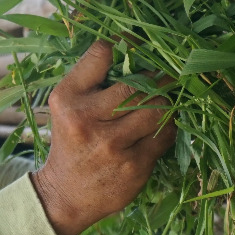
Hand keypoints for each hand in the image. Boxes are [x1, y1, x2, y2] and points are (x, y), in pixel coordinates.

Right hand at [31, 40, 175, 234]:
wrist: (65, 195)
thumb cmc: (71, 141)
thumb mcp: (67, 105)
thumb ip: (91, 76)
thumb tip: (128, 42)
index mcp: (68, 99)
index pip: (101, 54)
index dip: (126, 43)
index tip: (139, 40)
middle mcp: (88, 120)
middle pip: (138, 85)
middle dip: (158, 76)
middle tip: (170, 71)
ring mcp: (113, 145)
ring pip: (157, 108)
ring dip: (166, 102)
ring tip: (166, 98)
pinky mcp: (135, 165)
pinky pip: (165, 135)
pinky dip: (167, 127)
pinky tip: (161, 126)